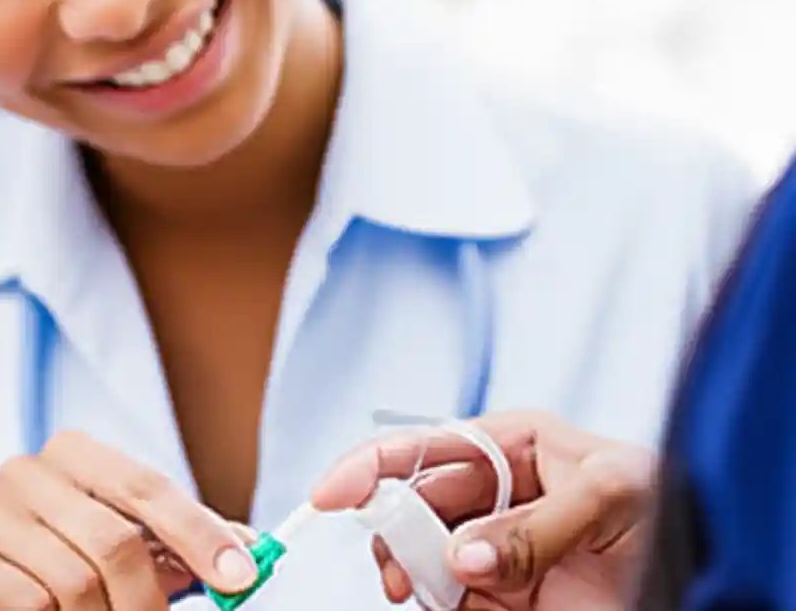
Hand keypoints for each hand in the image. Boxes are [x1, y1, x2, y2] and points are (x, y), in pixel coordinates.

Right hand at [0, 430, 258, 609]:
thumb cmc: (67, 573)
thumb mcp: (132, 552)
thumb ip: (184, 546)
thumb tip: (252, 554)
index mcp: (73, 453)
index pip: (147, 486)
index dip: (199, 533)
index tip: (240, 578)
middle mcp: (24, 472)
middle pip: (115, 540)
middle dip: (148, 600)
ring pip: (76, 582)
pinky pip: (34, 604)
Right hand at [311, 411, 654, 609]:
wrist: (705, 572)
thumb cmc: (670, 512)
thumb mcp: (610, 500)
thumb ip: (535, 524)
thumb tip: (463, 556)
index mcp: (515, 444)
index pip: (426, 446)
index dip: (371, 465)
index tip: (333, 495)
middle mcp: (496, 491)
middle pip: (414, 506)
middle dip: (394, 533)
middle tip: (397, 570)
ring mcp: (494, 545)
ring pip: (422, 555)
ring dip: (411, 574)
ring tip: (420, 593)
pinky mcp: (501, 595)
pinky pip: (446, 597)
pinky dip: (435, 604)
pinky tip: (442, 605)